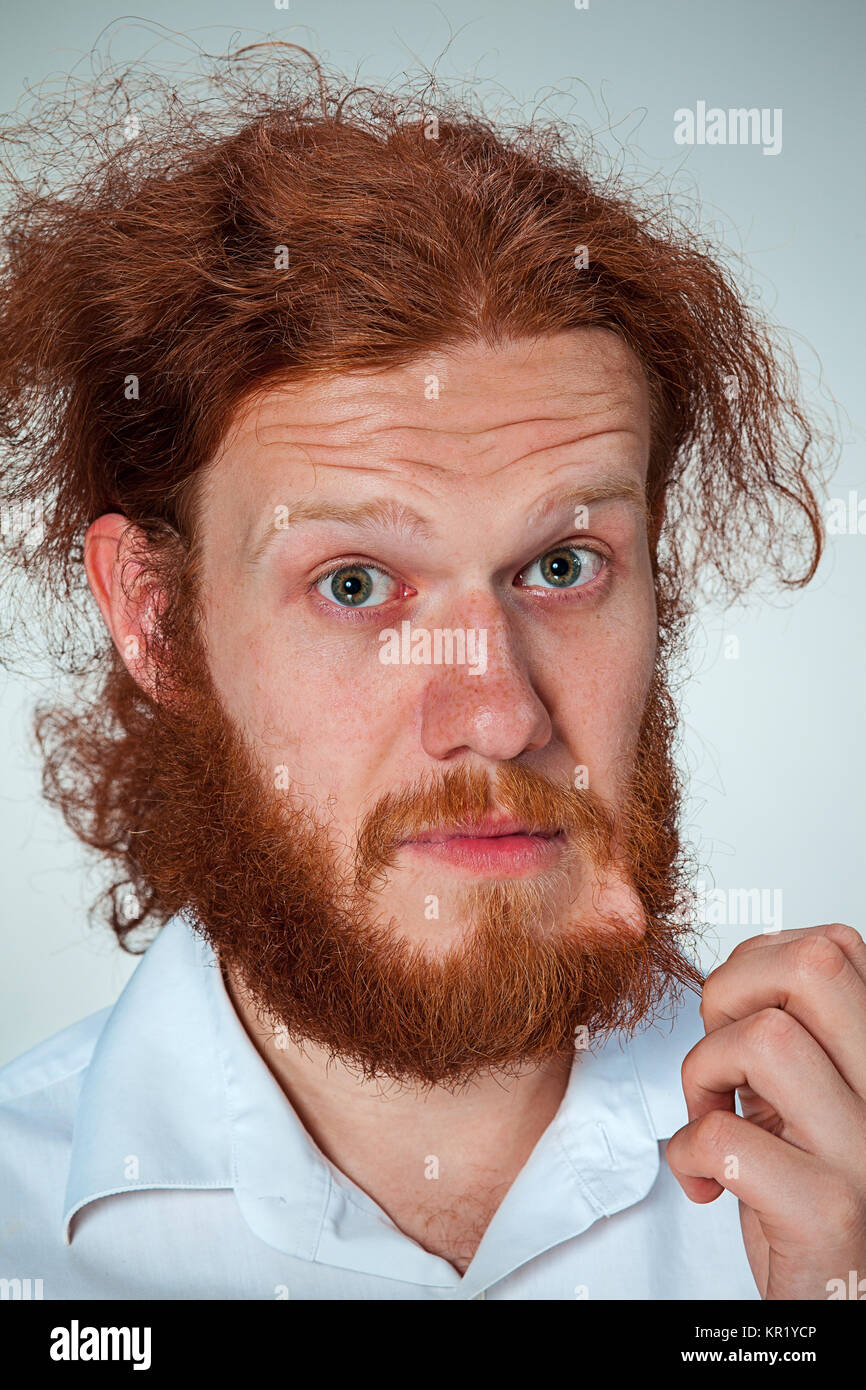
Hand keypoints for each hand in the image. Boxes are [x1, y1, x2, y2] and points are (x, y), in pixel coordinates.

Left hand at [666, 923, 865, 1299]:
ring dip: (705, 1071)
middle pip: (812, 968)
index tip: (739, 1017)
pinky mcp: (829, 1212)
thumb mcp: (813, 1098)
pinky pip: (727, 1139)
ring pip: (766, 1041)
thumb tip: (742, 973)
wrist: (838, 1301)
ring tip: (710, 1114)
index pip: (832, 946)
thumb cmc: (812, 1198)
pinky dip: (687, 1152)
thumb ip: (795, 1035)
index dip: (758, 965)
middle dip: (731, 991)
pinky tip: (706, 1181)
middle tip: (719, 1051)